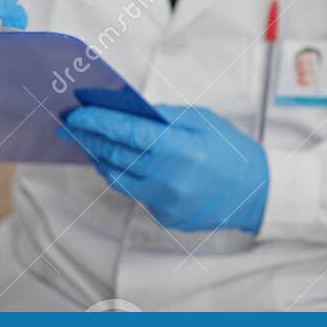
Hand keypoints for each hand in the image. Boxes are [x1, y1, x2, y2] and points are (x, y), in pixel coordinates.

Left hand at [58, 104, 268, 233]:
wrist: (257, 193)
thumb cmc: (233, 151)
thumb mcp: (204, 120)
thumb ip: (165, 115)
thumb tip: (129, 110)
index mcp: (180, 148)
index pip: (126, 133)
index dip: (97, 122)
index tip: (75, 114)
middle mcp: (168, 178)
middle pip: (114, 156)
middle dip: (88, 139)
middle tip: (69, 128)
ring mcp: (164, 201)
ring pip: (117, 178)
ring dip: (100, 159)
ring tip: (90, 144)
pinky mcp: (163, 216)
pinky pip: (135, 194)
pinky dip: (125, 177)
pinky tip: (121, 164)